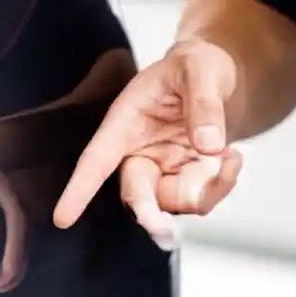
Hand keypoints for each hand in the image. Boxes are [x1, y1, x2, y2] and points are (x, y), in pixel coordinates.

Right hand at [53, 39, 242, 236]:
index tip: (63, 218)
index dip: (79, 190)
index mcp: (125, 122)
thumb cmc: (195, 65)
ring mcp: (160, 168)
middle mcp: (137, 151)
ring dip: (205, 192)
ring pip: (171, 203)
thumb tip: (209, 146)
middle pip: (135, 193)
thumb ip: (204, 104)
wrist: (216, 76)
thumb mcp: (200, 69)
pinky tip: (232, 160)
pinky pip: (197, 199)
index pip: (96, 159)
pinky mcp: (183, 178)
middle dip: (150, 214)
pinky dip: (220, 187)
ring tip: (231, 160)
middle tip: (166, 230)